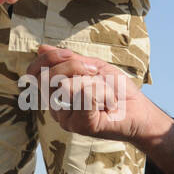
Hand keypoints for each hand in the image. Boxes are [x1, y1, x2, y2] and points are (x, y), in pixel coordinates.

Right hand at [24, 46, 144, 139]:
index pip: (34, 73)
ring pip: (66, 86)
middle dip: (72, 66)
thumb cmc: (116, 90)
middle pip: (47, 78)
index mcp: (54, 94)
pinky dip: (102, 92)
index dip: (48, 58)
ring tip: (105, 91)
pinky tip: (109, 103)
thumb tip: (42, 48)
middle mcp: (55, 108)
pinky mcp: (80, 126)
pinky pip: (84, 96)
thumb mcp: (91, 67)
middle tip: (94, 71)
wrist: (138, 110)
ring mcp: (66, 119)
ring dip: (93, 82)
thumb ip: (68, 59)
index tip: (68, 53)